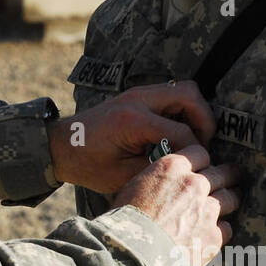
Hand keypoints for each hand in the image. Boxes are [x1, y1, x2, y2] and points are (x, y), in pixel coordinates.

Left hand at [48, 80, 215, 193]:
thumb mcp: (123, 176)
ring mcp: (137, 93)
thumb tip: (187, 167)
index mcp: (133, 120)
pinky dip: (182, 111)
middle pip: (189, 94)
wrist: (61, 145)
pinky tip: (178, 134)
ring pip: (183, 90)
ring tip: (193, 140)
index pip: (181, 130)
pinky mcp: (137, 96)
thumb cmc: (87, 164)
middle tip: (203, 145)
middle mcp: (137, 99)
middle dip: (204, 120)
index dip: (196, 151)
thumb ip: (156, 169)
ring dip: (195, 113)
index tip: (198, 167)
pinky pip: (171, 95)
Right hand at [112, 144, 238, 265]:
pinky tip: (211, 234)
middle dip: (226, 176)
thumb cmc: (126, 221)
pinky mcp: (214, 236)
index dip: (202, 161)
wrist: (133, 253)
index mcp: (172, 167)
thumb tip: (164, 185)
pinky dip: (220, 230)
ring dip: (228, 200)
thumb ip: (158, 180)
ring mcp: (207, 210)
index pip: (200, 153)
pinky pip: (227, 228)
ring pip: (230, 198)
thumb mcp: (135, 187)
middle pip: (223, 173)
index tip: (202, 167)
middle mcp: (194, 184)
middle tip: (230, 178)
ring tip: (229, 203)